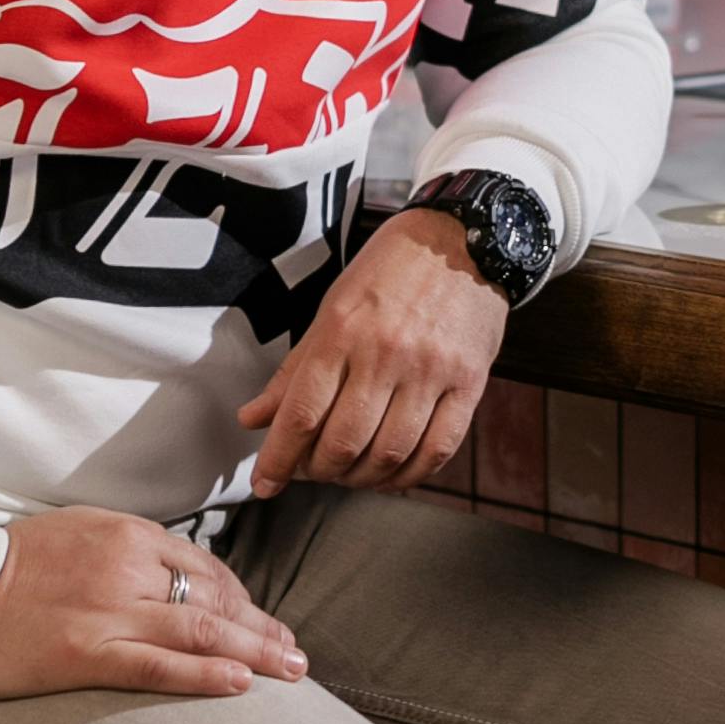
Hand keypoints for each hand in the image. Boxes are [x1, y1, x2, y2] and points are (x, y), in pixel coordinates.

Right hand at [0, 508, 307, 700]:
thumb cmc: (8, 565)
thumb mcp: (78, 532)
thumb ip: (128, 550)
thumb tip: (173, 576)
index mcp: (126, 534)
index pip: (204, 567)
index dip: (243, 599)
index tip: (262, 622)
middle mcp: (127, 568)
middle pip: (215, 599)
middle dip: (262, 628)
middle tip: (296, 654)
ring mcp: (109, 611)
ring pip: (201, 630)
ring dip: (254, 652)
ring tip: (289, 672)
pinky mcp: (87, 654)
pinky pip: (159, 665)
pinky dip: (205, 674)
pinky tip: (239, 684)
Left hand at [237, 209, 506, 495]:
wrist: (463, 240)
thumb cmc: (390, 272)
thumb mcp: (332, 309)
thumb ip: (295, 370)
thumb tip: (254, 418)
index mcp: (343, 331)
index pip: (301, 412)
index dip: (279, 459)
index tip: (266, 483)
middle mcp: (386, 353)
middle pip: (344, 441)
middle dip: (319, 471)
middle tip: (312, 471)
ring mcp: (431, 370)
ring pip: (390, 453)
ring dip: (361, 478)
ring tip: (349, 472)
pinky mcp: (470, 383)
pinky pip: (438, 448)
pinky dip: (410, 475)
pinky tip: (393, 474)